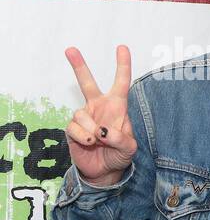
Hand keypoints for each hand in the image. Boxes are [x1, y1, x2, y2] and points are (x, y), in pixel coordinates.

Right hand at [64, 46, 136, 186]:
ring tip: (99, 141)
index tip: (122, 48)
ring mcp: (84, 117)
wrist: (104, 171)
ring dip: (91, 129)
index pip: (121, 83)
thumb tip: (103, 131)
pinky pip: (74, 128)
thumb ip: (121, 139)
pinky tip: (89, 144)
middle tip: (70, 49)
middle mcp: (98, 107)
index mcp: (117, 107)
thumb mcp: (129, 148)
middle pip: (87, 83)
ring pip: (81, 114)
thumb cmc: (119, 155)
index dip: (122, 65)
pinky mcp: (72, 128)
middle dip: (78, 66)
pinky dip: (83, 137)